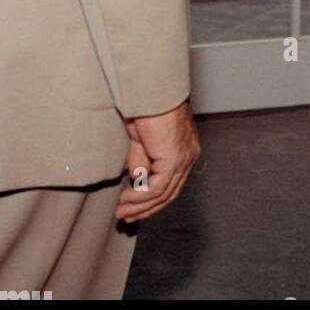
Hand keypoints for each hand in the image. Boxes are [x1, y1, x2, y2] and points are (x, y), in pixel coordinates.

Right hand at [116, 99, 200, 222]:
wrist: (149, 92)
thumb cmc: (146, 108)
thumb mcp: (142, 140)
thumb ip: (143, 161)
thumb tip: (137, 181)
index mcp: (184, 149)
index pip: (171, 183)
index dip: (151, 200)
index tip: (132, 209)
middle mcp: (188, 155)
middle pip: (170, 193)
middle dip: (146, 208)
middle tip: (126, 217)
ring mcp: (184, 158)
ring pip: (163, 194)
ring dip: (139, 206)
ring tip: (121, 212)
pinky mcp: (174, 158)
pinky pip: (157, 187)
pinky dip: (140, 197)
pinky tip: (125, 200)